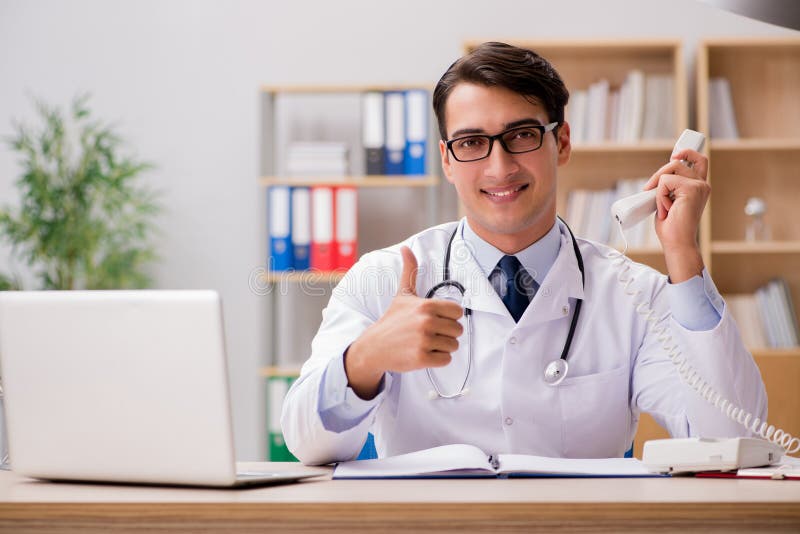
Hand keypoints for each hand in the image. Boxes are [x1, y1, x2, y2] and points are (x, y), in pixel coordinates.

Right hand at [344, 246, 463, 398]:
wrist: (374, 346)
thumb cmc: (392, 320)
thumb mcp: (402, 295)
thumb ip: (409, 271)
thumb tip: (406, 248)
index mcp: (426, 305)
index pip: (458, 311)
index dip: (448, 317)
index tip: (435, 319)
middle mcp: (426, 322)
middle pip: (458, 330)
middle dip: (446, 333)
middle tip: (428, 333)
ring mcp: (424, 341)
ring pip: (453, 346)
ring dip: (442, 347)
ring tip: (425, 343)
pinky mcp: (421, 359)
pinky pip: (446, 360)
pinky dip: (437, 359)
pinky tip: (423, 353)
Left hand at [643, 148, 709, 282]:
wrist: (676, 243)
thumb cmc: (671, 227)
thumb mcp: (668, 201)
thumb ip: (668, 187)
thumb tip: (658, 177)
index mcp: (699, 187)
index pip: (698, 160)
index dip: (687, 152)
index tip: (675, 154)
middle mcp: (702, 184)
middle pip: (679, 161)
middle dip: (661, 171)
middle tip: (650, 188)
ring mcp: (699, 186)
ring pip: (670, 170)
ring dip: (658, 188)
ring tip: (663, 206)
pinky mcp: (692, 189)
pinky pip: (665, 182)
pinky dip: (659, 196)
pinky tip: (666, 210)